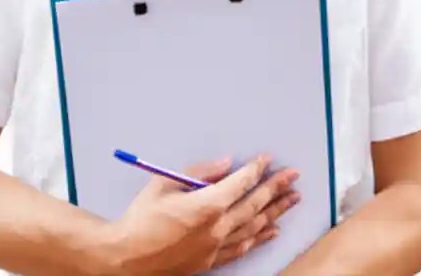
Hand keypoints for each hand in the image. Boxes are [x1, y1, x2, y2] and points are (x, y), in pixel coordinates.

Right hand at [105, 153, 297, 274]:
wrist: (126, 258)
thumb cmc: (141, 218)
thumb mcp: (164, 184)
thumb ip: (199, 172)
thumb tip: (226, 164)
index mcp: (207, 205)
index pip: (241, 182)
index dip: (257, 169)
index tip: (269, 159)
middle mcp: (218, 228)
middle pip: (255, 204)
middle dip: (276, 188)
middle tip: (295, 176)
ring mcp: (216, 247)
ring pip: (255, 226)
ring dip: (276, 211)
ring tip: (293, 199)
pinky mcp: (211, 261)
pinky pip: (244, 247)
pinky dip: (260, 237)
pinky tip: (273, 230)